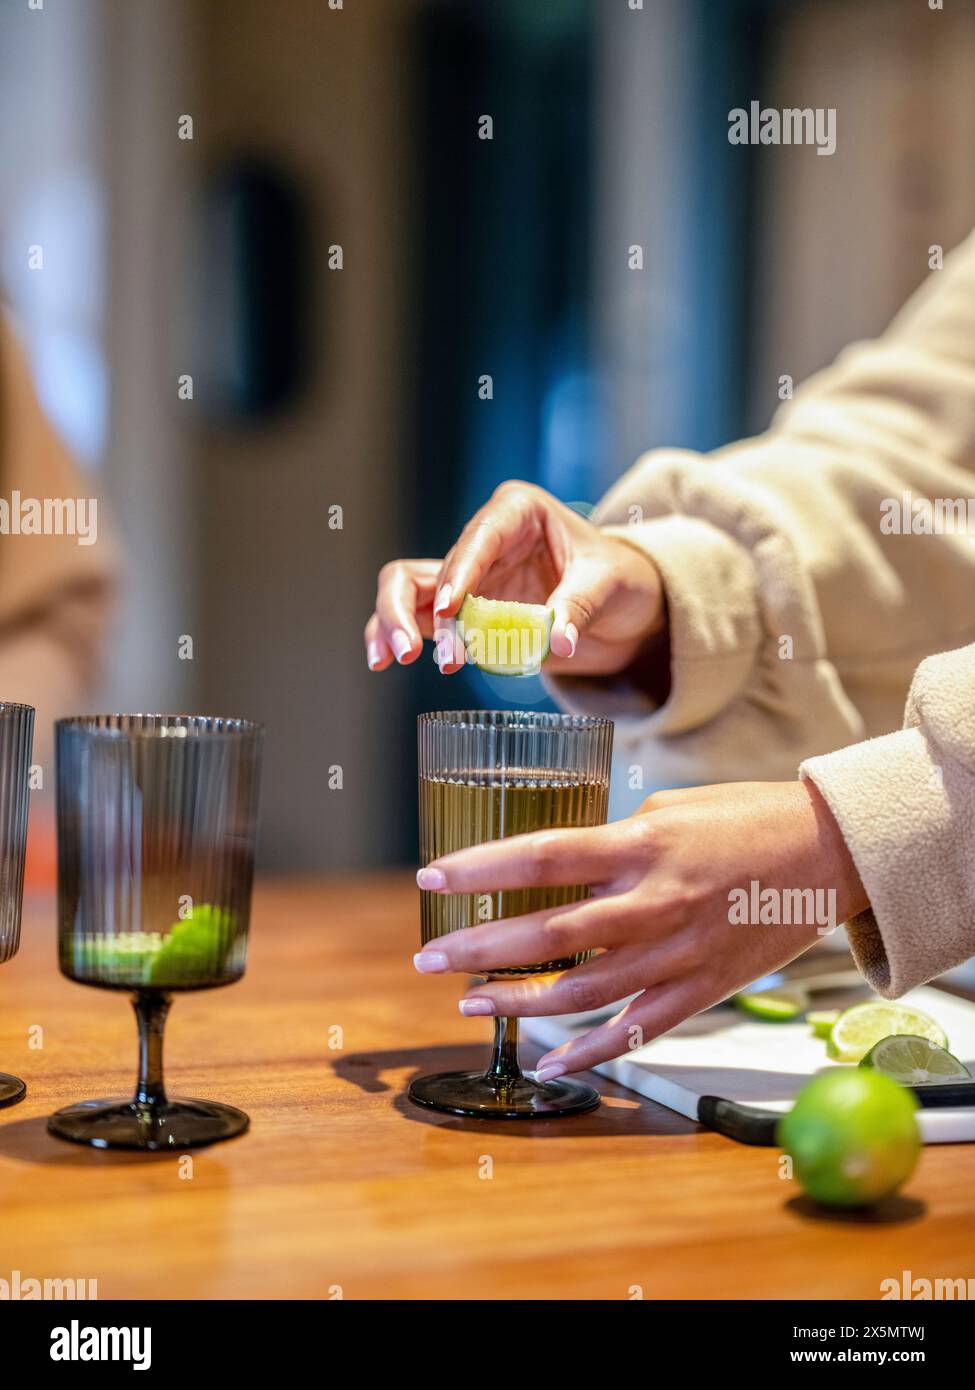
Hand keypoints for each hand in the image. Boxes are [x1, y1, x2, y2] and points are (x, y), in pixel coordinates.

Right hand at [364, 480, 664, 675]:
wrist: (626, 609)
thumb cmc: (620, 578)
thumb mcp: (608, 584)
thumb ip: (578, 608)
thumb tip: (559, 642)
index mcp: (517, 511)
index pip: (477, 537)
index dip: (459, 572)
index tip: (453, 608)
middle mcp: (483, 542)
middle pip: (426, 567)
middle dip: (408, 607)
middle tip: (413, 649)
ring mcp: (468, 579)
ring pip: (408, 593)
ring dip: (395, 625)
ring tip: (394, 660)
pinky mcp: (464, 613)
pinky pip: (419, 622)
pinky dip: (397, 638)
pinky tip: (382, 660)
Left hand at [413, 780, 868, 1078]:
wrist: (826, 853)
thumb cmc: (744, 819)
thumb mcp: (667, 811)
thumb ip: (611, 845)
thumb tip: (556, 868)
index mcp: (641, 847)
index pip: (541, 856)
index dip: (479, 870)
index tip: (430, 879)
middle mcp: (653, 903)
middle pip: (548, 932)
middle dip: (479, 947)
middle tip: (429, 956)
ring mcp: (677, 954)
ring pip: (581, 991)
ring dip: (518, 1002)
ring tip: (471, 1001)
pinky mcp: (701, 989)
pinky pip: (637, 1030)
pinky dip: (589, 1050)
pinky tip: (549, 1058)